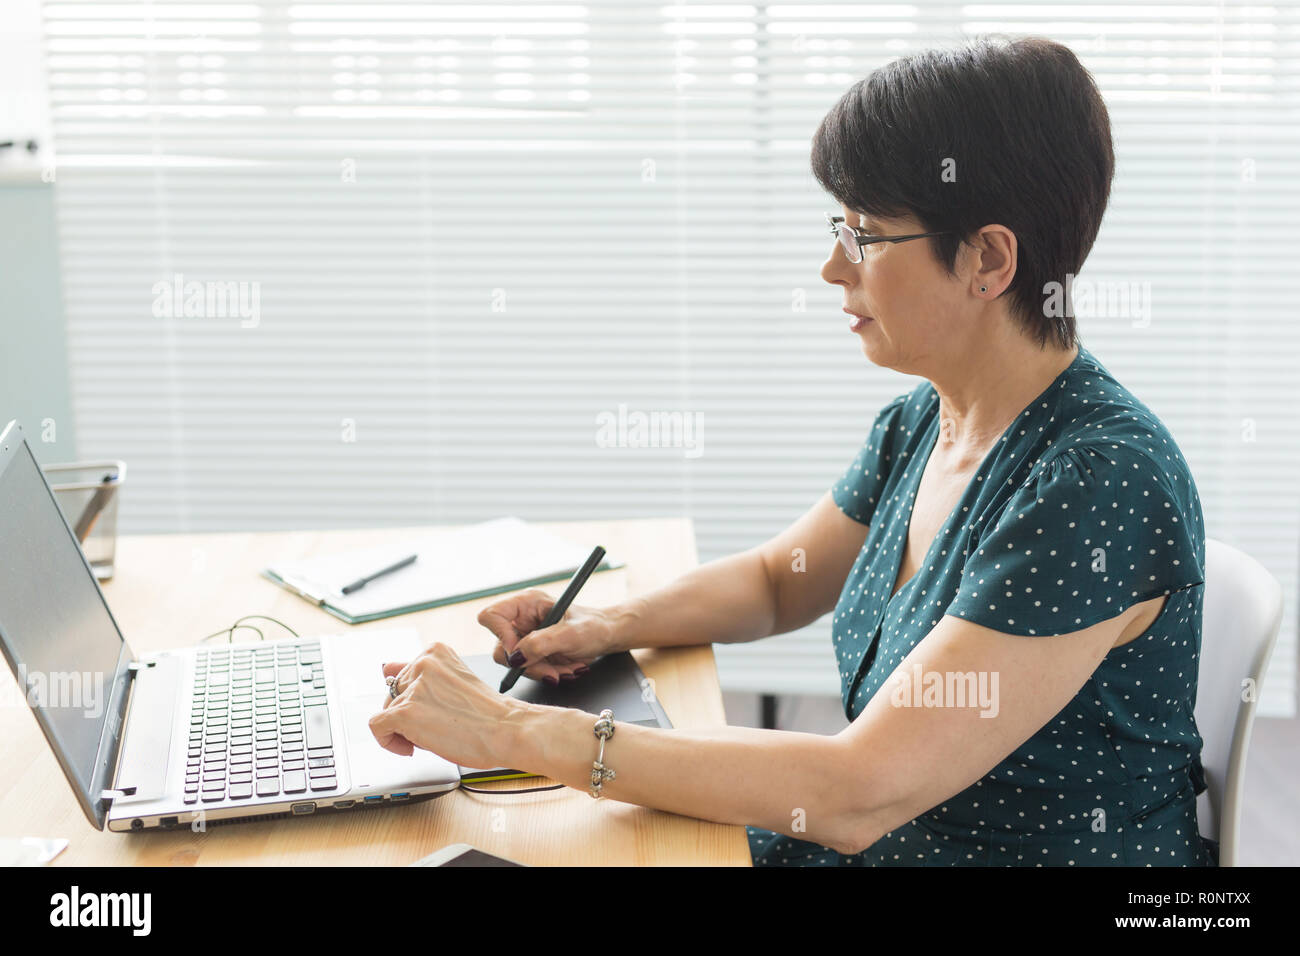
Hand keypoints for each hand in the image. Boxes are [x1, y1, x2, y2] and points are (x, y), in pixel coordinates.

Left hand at [369, 643, 519, 768]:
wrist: (506, 730)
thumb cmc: (489, 712)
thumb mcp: (454, 681)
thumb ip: (420, 674)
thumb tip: (385, 668)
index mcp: (435, 652)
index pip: (404, 674)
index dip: (415, 698)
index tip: (428, 710)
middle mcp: (422, 663)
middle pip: (393, 694)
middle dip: (409, 714)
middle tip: (436, 726)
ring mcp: (414, 687)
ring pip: (386, 711)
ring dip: (403, 729)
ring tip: (432, 736)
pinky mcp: (405, 712)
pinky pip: (378, 727)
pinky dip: (389, 742)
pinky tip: (413, 747)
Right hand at [477, 589, 615, 684]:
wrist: (608, 636)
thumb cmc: (594, 626)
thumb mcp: (570, 634)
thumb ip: (541, 644)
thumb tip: (515, 657)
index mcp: (526, 603)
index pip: (491, 616)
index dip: (501, 636)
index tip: (521, 652)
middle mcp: (522, 619)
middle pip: (502, 647)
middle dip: (528, 664)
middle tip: (551, 671)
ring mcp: (526, 636)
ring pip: (516, 663)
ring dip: (541, 671)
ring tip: (566, 669)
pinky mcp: (533, 652)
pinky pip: (529, 669)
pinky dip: (547, 673)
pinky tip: (565, 669)